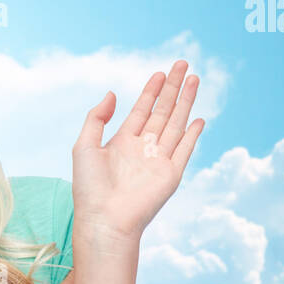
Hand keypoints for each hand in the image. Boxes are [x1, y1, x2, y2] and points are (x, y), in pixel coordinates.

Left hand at [71, 59, 204, 240]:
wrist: (104, 220)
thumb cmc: (89, 188)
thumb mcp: (84, 146)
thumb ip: (96, 118)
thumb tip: (113, 93)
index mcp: (122, 142)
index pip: (141, 109)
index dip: (151, 90)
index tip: (160, 72)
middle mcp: (143, 148)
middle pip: (162, 111)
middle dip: (173, 88)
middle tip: (183, 64)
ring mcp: (159, 160)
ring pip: (177, 124)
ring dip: (186, 102)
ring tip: (195, 79)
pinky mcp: (171, 175)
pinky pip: (185, 150)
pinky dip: (193, 134)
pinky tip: (199, 118)